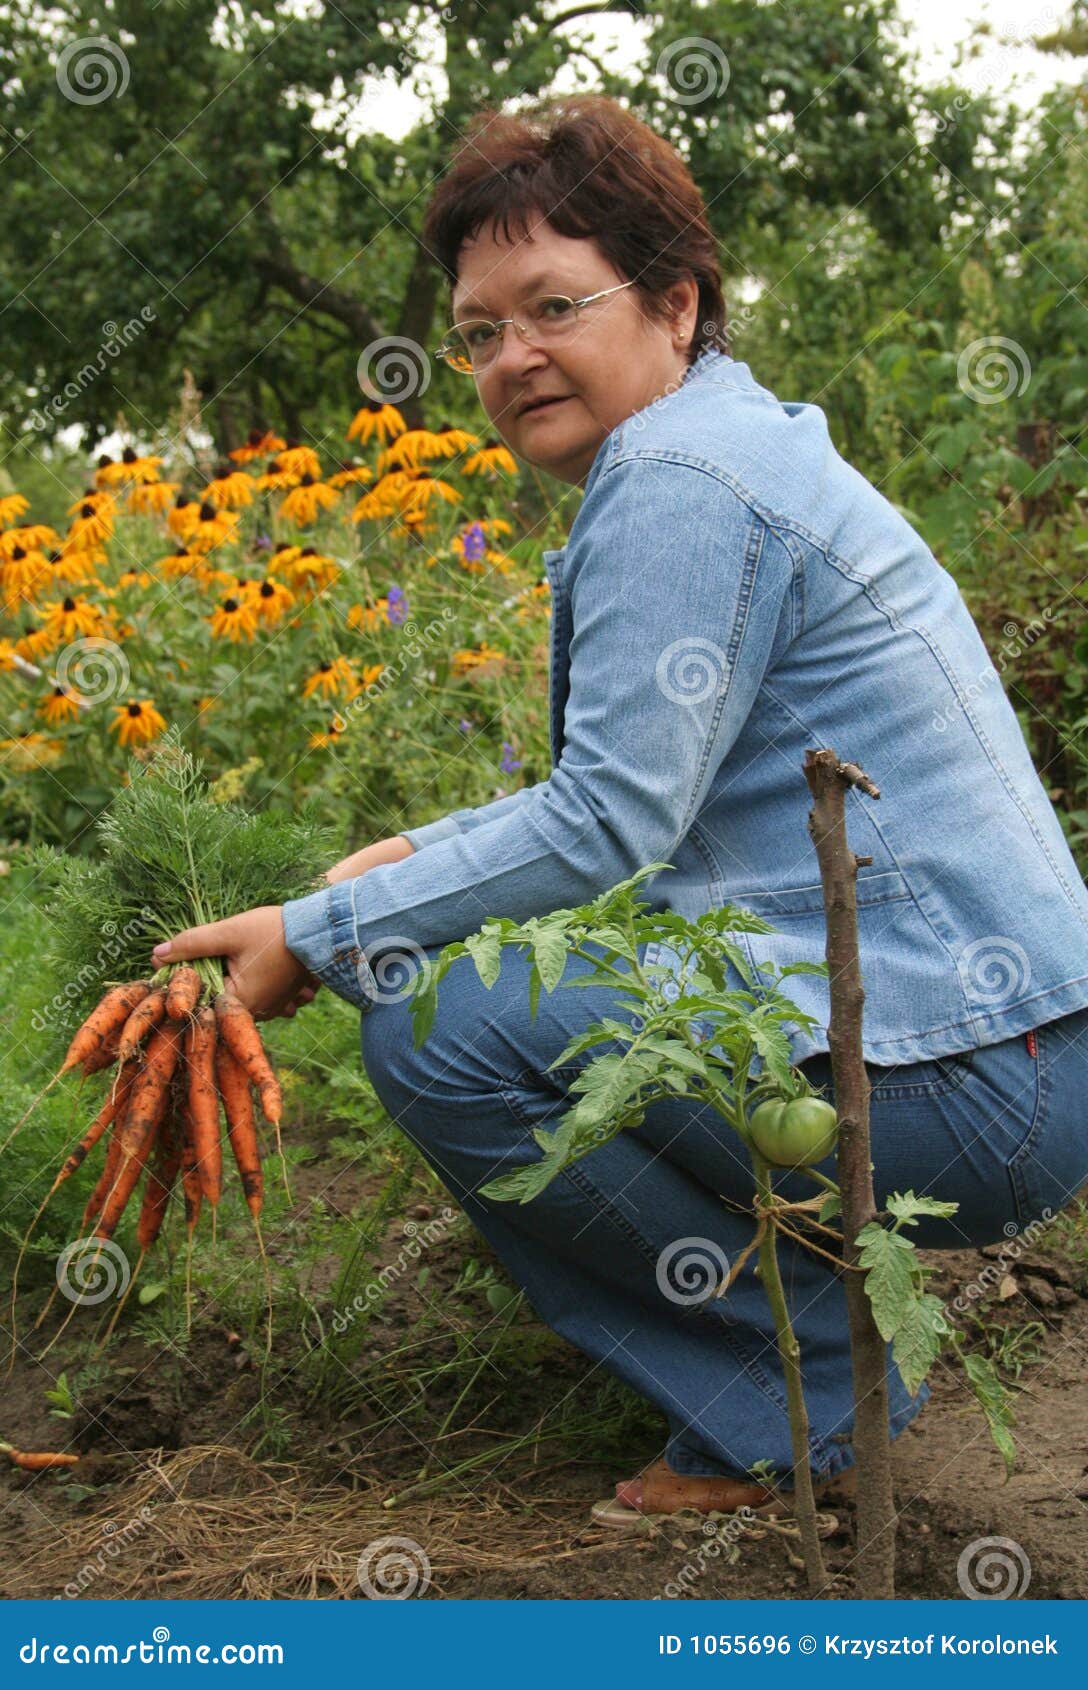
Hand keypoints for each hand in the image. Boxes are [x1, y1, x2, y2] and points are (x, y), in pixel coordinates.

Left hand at [151, 905, 313, 1022]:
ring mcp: (274, 1008)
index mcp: (240, 1002)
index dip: (184, 978)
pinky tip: (250, 964)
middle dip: (207, 978)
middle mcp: (258, 1013)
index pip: (198, 997)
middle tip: (203, 953)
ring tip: (230, 956)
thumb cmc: (274, 931)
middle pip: (218, 999)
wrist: (320, 929)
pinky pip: (259, 997)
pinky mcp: (284, 998)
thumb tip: (156, 955)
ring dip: (229, 979)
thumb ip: (192, 943)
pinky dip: (251, 983)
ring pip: (238, 998)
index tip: (174, 961)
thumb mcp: (229, 932)